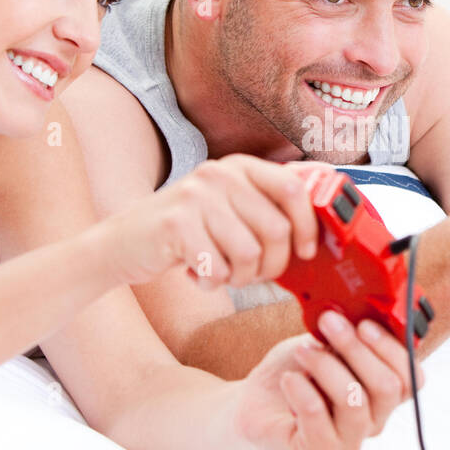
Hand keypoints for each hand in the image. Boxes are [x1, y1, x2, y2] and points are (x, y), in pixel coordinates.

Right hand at [104, 154, 319, 287]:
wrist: (123, 243)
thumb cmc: (187, 231)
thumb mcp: (230, 208)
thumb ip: (269, 204)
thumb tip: (326, 206)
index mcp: (240, 166)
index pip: (294, 189)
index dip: (309, 225)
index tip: (306, 251)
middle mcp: (219, 174)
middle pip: (277, 229)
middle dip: (272, 265)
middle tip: (253, 273)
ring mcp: (196, 196)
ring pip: (250, 254)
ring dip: (241, 277)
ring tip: (223, 272)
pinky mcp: (175, 224)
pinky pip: (218, 269)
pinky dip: (212, 283)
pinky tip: (198, 274)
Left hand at [234, 311, 424, 449]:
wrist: (258, 400)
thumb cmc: (299, 370)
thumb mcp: (327, 344)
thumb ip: (349, 334)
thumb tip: (359, 311)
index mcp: (383, 394)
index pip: (412, 378)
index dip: (392, 349)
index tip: (364, 323)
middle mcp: (374, 420)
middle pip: (387, 387)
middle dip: (356, 348)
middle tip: (328, 323)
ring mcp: (348, 439)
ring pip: (353, 400)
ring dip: (325, 365)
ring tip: (302, 350)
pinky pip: (317, 416)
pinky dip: (301, 389)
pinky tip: (289, 378)